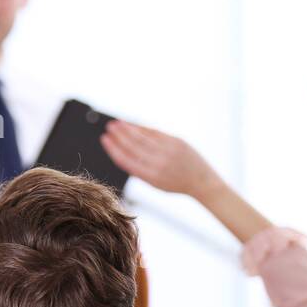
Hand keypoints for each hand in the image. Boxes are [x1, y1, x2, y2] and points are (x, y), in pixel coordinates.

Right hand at [101, 120, 219, 197]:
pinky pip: (155, 133)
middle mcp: (159, 163)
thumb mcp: (155, 183)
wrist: (201, 182)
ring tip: (117, 123)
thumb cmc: (175, 183)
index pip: (126, 160)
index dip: (113, 148)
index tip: (104, 139)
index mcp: (151, 176)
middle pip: (134, 146)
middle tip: (109, 127)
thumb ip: (139, 169)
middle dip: (119, 135)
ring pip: (144, 137)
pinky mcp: (176, 142)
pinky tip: (134, 125)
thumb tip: (122, 151)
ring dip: (128, 128)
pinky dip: (143, 128)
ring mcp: (169, 151)